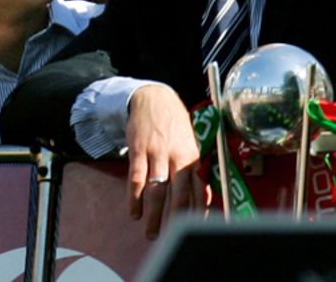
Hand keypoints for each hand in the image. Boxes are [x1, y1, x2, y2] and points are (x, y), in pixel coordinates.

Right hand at [124, 85, 207, 239]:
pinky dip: (134, 198)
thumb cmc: (175, 125)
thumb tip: (203, 199)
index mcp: (193, 156)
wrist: (153, 98)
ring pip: (156, 189)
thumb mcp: (191, 142)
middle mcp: (177, 156)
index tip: (197, 229)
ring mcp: (157, 152)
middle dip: (174, 219)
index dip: (199, 211)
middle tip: (170, 238)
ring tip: (150, 232)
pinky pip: (136, 178)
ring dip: (153, 214)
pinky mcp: (138, 149)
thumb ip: (195, 168)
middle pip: (178, 194)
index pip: (200, 189)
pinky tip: (133, 212)